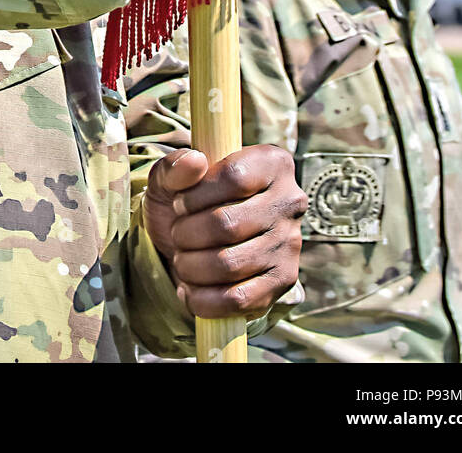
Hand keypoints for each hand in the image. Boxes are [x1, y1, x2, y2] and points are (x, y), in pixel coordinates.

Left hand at [143, 144, 306, 320]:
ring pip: (230, 265)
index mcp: (272, 163)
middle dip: (187, 234)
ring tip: (183, 258)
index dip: (196, 195)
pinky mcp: (283, 280)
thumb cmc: (187, 200)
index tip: (179, 203)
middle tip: (178, 234)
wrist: (198, 239)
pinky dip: (204, 299)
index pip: (234, 178)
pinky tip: (189, 289)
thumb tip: (194, 161)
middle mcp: (290, 201)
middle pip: (228, 224)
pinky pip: (240, 299)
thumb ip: (174, 167)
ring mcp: (290, 243)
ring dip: (191, 266)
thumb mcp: (171, 177)